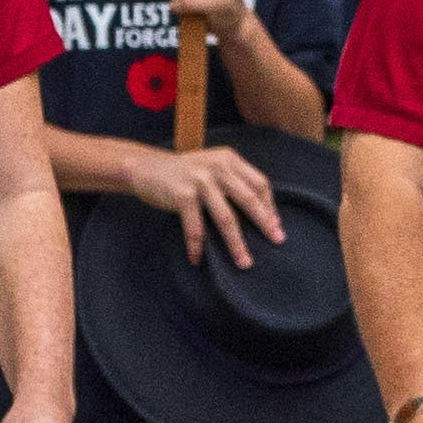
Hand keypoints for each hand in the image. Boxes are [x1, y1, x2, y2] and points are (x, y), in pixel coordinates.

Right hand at [143, 141, 283, 261]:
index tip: (275, 225)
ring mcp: (200, 181)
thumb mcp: (212, 167)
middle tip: (277, 240)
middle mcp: (218, 168)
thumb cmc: (184, 173)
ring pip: (226, 218)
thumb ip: (233, 181)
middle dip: (265, 223)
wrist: (146, 167)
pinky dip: (197, 245)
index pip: (259, 183)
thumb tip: (262, 213)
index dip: (269, 206)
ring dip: (237, 244)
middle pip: (249, 199)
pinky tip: (197, 259)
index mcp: (229, 160)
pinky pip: (196, 227)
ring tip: (244, 262)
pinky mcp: (182, 195)